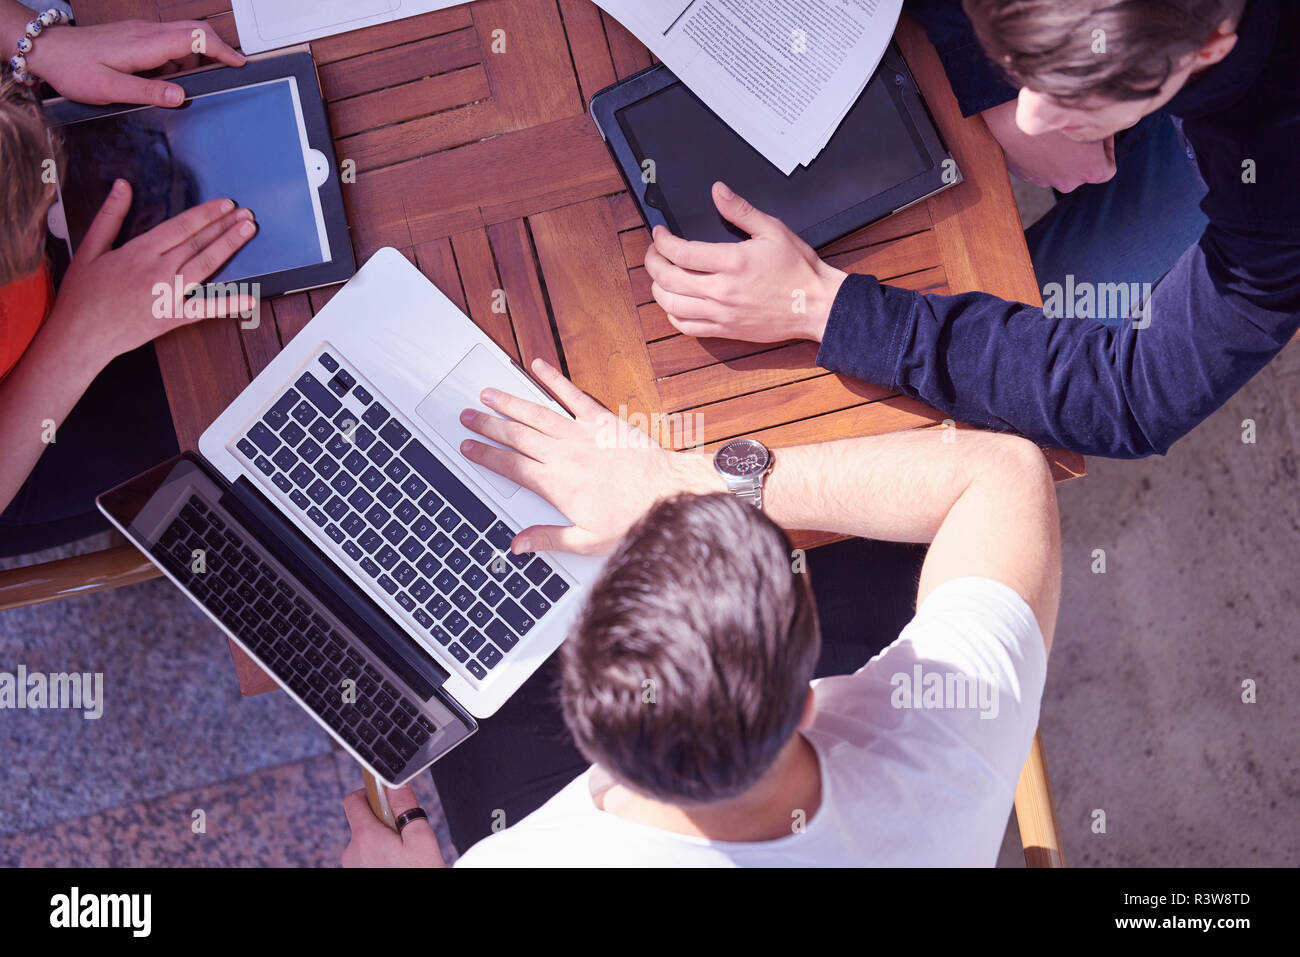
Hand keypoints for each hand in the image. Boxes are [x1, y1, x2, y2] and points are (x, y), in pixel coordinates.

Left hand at [25, 19, 245, 106]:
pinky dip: (180, 55)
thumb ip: (148, 92)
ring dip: (197, 53)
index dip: (221, 49)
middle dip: (218, 46)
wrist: (48, 49)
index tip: (239, 63)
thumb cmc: (74, 69)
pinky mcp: (135, 35)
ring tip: (197, 80)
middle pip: (194, 29)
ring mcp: (140, 31)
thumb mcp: (109, 88)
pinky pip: (167, 40)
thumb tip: (181, 96)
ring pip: (182, 34)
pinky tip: (171, 76)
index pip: (194, 38)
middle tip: (232, 67)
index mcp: (145, 44)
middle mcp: (146, 32)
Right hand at [46, 179, 256, 372]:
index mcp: (139, 251)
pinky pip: (205, 308)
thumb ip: (110, 215)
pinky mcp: (173, 317)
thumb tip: (122, 186)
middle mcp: (158, 271)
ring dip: (229, 247)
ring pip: (206, 266)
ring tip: (248, 232)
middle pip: (198, 243)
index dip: (206, 213)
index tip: (225, 204)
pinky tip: (250, 298)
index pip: (181, 226)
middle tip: (246, 214)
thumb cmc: (83, 294)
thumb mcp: (90, 248)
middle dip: (225, 226)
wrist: (81, 335)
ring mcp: (169, 295)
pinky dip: (228, 304)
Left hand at [342, 785, 444, 867]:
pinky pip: (364, 859)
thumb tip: (396, 783)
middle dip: (382, 822)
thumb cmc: (420, 874)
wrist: (415, 916)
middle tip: (404, 835)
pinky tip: (397, 867)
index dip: (370, 792)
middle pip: (362, 822)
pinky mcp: (355, 875)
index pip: (353, 799)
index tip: (386, 797)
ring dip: (381, 842)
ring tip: (403, 856)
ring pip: (364, 842)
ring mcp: (351, 867)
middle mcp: (352, 851)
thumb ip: (406, 807)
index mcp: (366, 836)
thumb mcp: (421, 839)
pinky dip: (378, 858)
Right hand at [459, 359, 715, 554]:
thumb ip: (549, 539)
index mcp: (556, 484)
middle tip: (467, 416)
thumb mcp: (588, 541)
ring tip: (488, 394)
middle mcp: (564, 455)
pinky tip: (539, 367)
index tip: (467, 447)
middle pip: (516, 436)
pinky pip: (572, 395)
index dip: (484, 455)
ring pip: (536, 413)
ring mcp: (582, 434)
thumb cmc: (635, 518)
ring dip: (509, 402)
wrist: (670, 494)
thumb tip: (519, 544)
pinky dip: (554, 380)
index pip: (510, 466)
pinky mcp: (602, 420)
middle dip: (487, 425)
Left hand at [644, 181, 846, 343]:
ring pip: (672, 305)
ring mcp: (722, 314)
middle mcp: (722, 290)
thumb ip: (741, 210)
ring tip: (660, 275)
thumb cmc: (798, 268)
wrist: (816, 305)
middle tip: (654, 252)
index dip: (662, 241)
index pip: (680, 252)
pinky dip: (673, 314)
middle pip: (668, 279)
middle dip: (652, 262)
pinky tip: (675, 302)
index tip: (659, 233)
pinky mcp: (726, 330)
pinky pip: (686, 327)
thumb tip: (718, 191)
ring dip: (658, 288)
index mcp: (732, 262)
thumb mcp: (773, 229)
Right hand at [982, 100, 1115, 191]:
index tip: (1097, 132)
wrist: (1009, 116)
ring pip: (1057, 165)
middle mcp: (1067, 181)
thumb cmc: (1052, 114)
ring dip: (1057, 150)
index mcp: (1089, 170)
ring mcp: (1042, 179)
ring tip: (1052, 128)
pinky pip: (1037, 163)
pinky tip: (1035, 132)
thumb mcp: (1090, 113)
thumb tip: (1126, 119)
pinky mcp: (1023, 173)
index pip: (1107, 169)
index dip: (1106, 149)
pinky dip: (1038, 150)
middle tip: (1074, 127)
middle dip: (1079, 150)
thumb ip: (1110, 123)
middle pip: (1080, 168)